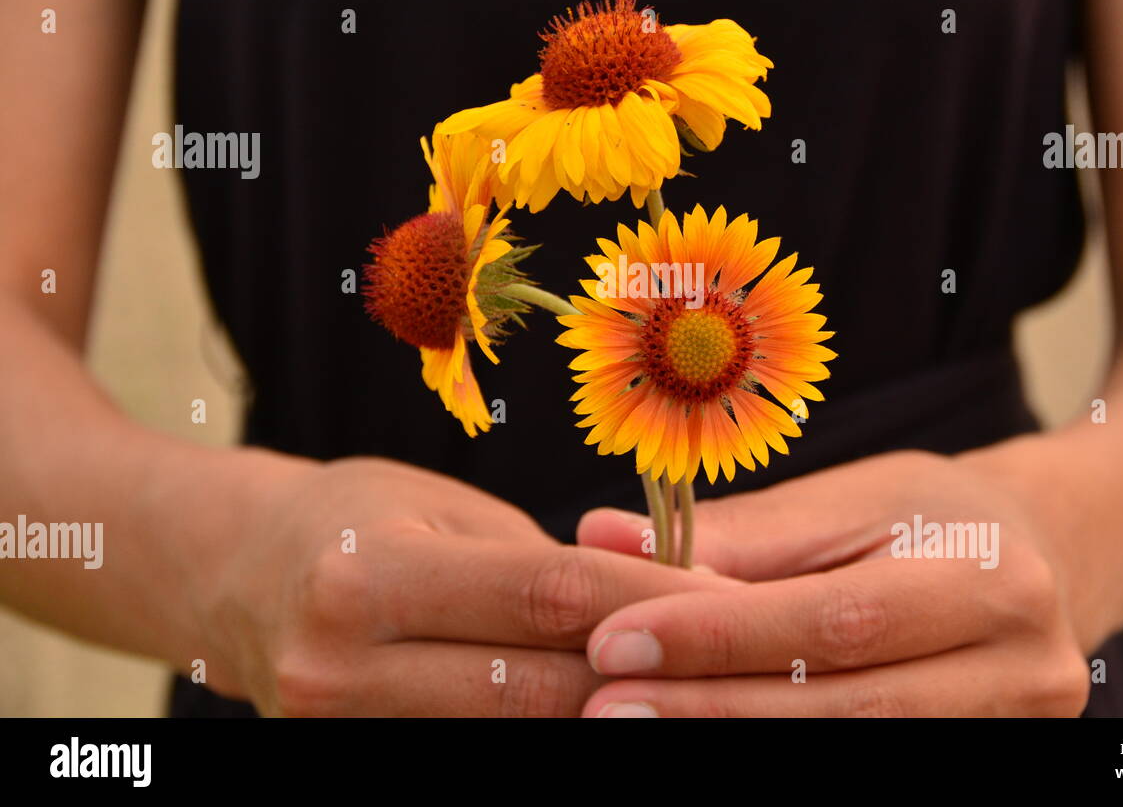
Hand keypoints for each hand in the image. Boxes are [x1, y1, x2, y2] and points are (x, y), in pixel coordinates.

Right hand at [190, 453, 736, 715]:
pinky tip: (611, 708)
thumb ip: (537, 565)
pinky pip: (475, 752)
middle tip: (739, 662)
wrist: (237, 575)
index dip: (651, 602)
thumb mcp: (442, 509)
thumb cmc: (353, 518)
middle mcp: (342, 667)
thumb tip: (657, 602)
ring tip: (692, 691)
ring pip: (513, 738)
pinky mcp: (348, 760)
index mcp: (366, 576)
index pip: (543, 595)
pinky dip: (550, 731)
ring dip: (612, 712)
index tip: (733, 599)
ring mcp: (339, 732)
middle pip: (538, 690)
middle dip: (650, 675)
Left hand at [575, 451, 1091, 715]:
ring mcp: (1016, 732)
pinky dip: (781, 758)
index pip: (837, 620)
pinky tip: (703, 738)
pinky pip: (871, 767)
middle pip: (848, 709)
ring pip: (858, 752)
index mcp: (992, 580)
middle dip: (712, 711)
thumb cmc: (928, 518)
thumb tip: (601, 538)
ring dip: (734, 743)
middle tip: (606, 709)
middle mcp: (1022, 671)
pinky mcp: (992, 763)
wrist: (1040, 562)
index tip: (613, 639)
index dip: (719, 635)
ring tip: (634, 727)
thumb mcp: (843, 503)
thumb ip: (729, 534)